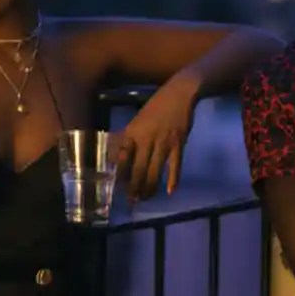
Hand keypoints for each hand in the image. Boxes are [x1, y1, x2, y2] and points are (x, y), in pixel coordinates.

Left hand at [113, 75, 199, 200]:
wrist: (179, 94)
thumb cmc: (156, 107)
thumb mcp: (137, 120)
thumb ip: (127, 137)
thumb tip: (115, 154)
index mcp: (133, 132)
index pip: (122, 156)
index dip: (119, 173)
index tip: (115, 186)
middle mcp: (146, 139)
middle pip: (138, 169)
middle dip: (134, 188)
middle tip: (131, 201)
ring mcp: (163, 142)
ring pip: (155, 171)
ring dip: (150, 188)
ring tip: (146, 198)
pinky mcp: (178, 144)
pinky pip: (175, 165)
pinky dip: (174, 179)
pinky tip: (171, 191)